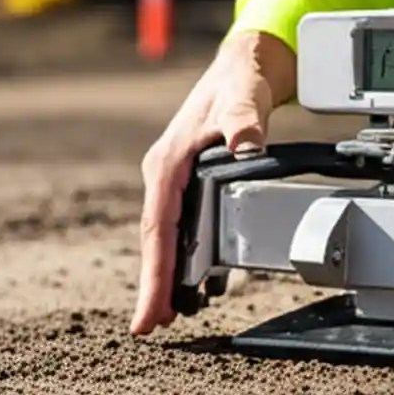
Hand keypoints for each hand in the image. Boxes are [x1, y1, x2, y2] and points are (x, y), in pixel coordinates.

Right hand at [130, 31, 295, 334]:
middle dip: (153, 284)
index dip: (153, 272)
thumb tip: (243, 143)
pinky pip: (180, 228)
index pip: (158, 227)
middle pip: (155, 239)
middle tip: (151, 327)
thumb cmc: (238, 81)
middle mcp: (164, 173)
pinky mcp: (187, 184)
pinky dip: (182, 259)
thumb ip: (244, 119)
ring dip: (165, 276)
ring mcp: (174, 180)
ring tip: (168, 316)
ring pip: (165, 237)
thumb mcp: (243, 96)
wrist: (241, 67)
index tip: (149, 310)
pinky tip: (193, 286)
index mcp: (168, 161)